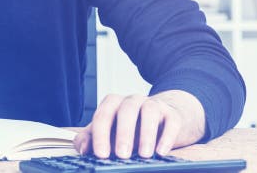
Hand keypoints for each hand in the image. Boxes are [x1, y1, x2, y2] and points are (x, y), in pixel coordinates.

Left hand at [73, 90, 205, 158]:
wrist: (164, 118)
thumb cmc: (131, 127)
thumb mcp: (108, 132)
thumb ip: (91, 138)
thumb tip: (82, 149)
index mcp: (113, 104)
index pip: (103, 115)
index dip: (100, 134)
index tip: (101, 154)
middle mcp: (133, 101)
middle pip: (126, 110)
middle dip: (123, 133)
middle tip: (121, 155)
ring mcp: (154, 105)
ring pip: (149, 111)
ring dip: (146, 134)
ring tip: (144, 155)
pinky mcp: (173, 115)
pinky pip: (171, 121)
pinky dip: (167, 136)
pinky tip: (162, 152)